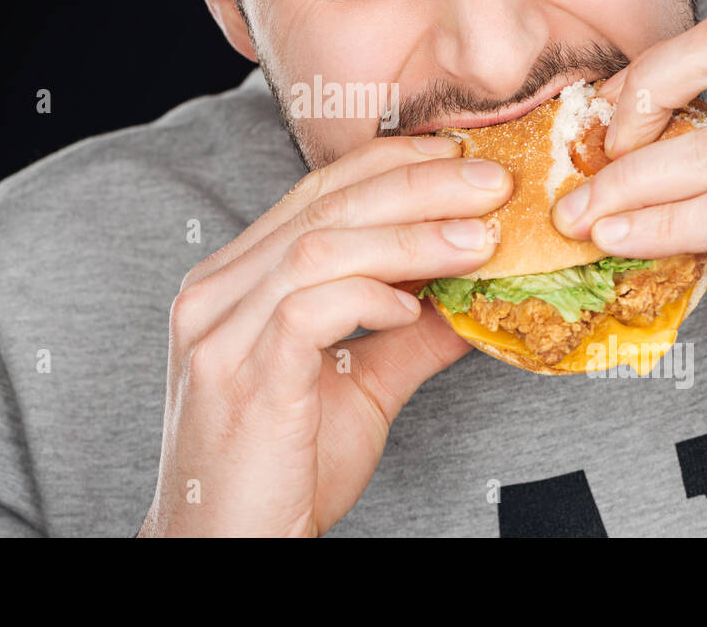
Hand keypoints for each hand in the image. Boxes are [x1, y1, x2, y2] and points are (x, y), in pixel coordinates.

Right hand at [138, 136, 511, 535]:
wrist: (226, 548)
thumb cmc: (282, 468)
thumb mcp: (359, 386)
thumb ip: (409, 334)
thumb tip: (475, 293)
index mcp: (237, 280)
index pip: (315, 194)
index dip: (391, 165)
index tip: (460, 159)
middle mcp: (216, 292)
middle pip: (323, 207)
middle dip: (416, 186)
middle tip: (490, 184)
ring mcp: (220, 332)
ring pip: (319, 249)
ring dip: (410, 237)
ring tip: (478, 239)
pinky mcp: (240, 376)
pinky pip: (307, 310)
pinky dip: (369, 297)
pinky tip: (415, 307)